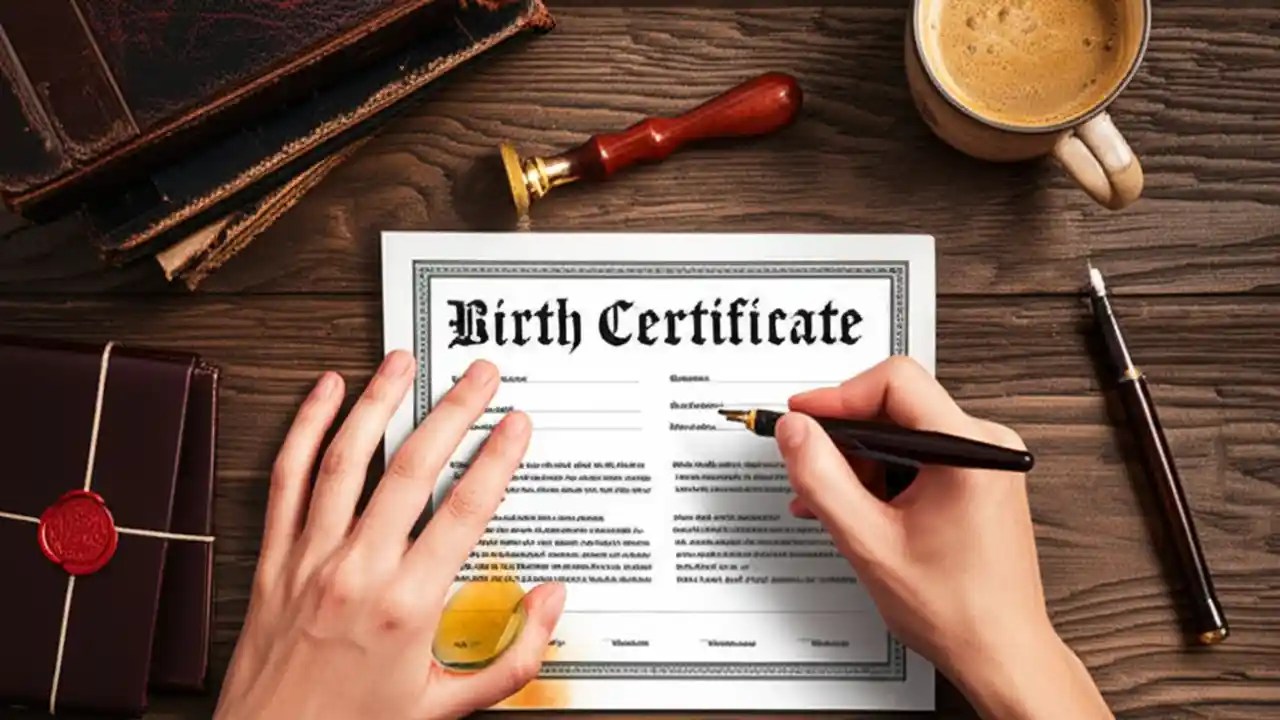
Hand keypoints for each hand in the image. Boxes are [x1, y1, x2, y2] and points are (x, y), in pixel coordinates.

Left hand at [215, 352, 564, 719]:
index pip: (467, 510)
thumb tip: (552, 603)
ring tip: (403, 361)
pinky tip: (324, 393)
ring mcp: (311, 558)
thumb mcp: (448, 707)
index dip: (499, 458)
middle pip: (414, 469)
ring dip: (378, 401)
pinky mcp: (274, 558)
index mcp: (408, 607)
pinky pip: (286, 479)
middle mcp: (359, 572)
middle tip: (479, 375)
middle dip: (454, 411)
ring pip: (347, 459)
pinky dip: (305, 428)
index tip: (516, 424)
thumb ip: (512, 657)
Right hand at [776, 357, 1109, 719]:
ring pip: (901, 434)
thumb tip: (795, 432)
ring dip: (857, 464)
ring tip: (829, 503)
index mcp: (970, 450)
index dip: (838, 396)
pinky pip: (917, 457)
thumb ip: (822, 479)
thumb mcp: (869, 543)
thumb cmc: (957, 611)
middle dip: (843, 439)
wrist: (999, 653)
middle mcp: (986, 446)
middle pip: (895, 406)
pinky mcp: (976, 480)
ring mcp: (985, 463)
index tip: (804, 417)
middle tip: (809, 466)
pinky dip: (880, 478)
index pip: (895, 381)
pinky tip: (856, 509)